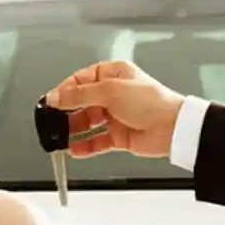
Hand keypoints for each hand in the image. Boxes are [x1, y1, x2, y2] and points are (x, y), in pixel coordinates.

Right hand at [45, 60, 184, 158]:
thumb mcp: (110, 91)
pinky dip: (85, 147)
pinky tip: (74, 150)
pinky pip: (96, 141)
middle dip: (67, 112)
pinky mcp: (119, 135)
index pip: (81, 80)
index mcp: (113, 74)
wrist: (173, 128)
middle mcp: (114, 94)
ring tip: (60, 137)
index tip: (51, 101)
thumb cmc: (152, 102)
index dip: (65, 91)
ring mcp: (116, 115)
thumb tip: (55, 96)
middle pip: (81, 102)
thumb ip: (79, 95)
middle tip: (52, 120)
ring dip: (73, 130)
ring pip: (87, 123)